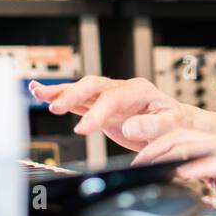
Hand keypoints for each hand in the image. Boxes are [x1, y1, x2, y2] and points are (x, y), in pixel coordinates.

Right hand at [28, 76, 198, 149]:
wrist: (177, 124)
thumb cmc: (177, 124)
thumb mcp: (172, 125)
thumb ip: (153, 126)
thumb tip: (129, 126)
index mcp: (140, 90)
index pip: (113, 98)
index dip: (96, 113)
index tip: (82, 130)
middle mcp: (122, 89)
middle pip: (93, 86)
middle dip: (72, 95)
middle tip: (55, 109)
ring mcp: (110, 96)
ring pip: (82, 89)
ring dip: (60, 91)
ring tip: (38, 92)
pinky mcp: (102, 107)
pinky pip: (79, 100)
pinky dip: (61, 97)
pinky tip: (41, 93)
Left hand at [133, 128, 215, 215]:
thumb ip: (199, 189)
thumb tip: (172, 195)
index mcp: (215, 151)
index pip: (177, 139)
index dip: (153, 149)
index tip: (135, 166)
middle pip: (181, 136)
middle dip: (154, 148)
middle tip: (135, 165)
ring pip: (197, 144)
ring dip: (170, 154)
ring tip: (150, 166)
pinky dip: (198, 168)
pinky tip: (182, 175)